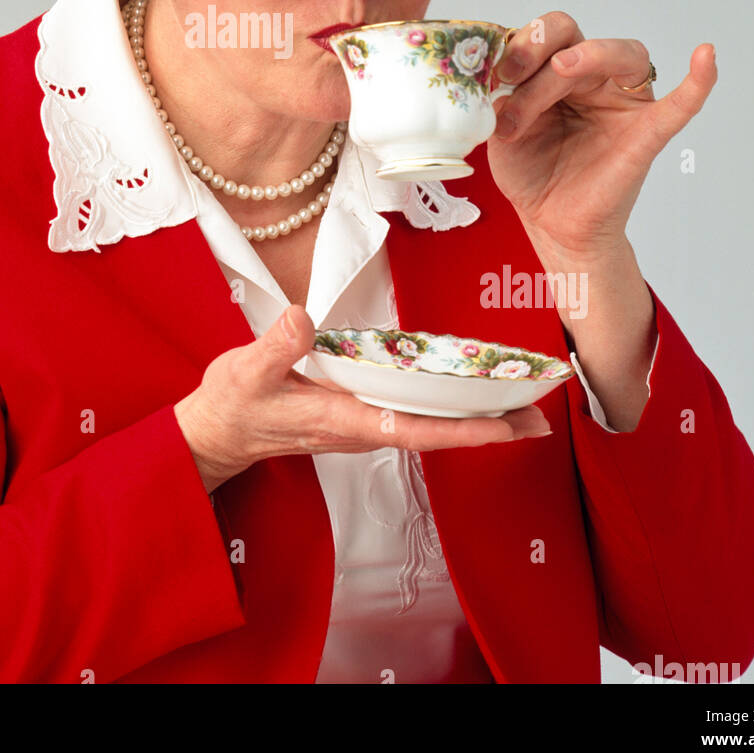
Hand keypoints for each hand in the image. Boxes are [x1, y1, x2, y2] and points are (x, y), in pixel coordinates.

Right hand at [174, 303, 552, 492]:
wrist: (215, 433)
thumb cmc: (232, 407)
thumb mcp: (245, 372)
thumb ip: (276, 347)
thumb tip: (304, 319)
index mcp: (345, 421)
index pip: (417, 430)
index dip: (465, 430)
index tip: (507, 428)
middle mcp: (361, 427)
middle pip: (437, 431)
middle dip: (487, 426)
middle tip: (539, 415)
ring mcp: (360, 423)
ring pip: (428, 424)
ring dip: (472, 418)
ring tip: (515, 407)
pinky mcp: (354, 413)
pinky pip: (410, 413)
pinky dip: (443, 406)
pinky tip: (459, 393)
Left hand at [489, 15, 716, 257]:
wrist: (550, 222)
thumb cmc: (531, 172)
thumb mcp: (502, 129)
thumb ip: (500, 98)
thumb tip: (494, 73)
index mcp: (556, 75)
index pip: (547, 37)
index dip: (521, 43)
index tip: (497, 70)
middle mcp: (593, 81)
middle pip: (576, 39)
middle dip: (542, 49)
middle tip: (515, 75)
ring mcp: (623, 104)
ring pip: (620, 57)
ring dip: (582, 59)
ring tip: (558, 73)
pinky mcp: (646, 134)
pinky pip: (679, 106)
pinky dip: (697, 82)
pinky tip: (705, 56)